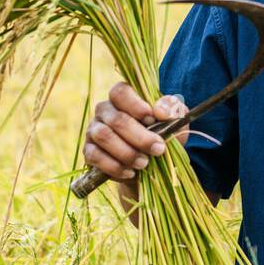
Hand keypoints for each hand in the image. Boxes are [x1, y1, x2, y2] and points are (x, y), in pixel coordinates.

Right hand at [83, 82, 189, 219]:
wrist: (151, 164)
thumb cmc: (162, 134)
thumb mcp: (175, 120)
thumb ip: (172, 109)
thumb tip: (160, 111)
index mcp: (123, 97)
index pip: (120, 92)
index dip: (135, 105)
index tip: (152, 119)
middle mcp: (104, 110)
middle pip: (116, 119)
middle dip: (140, 137)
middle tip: (158, 149)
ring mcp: (94, 130)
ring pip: (104, 136)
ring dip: (127, 152)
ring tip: (144, 163)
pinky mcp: (89, 151)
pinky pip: (95, 157)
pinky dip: (114, 166)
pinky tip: (130, 172)